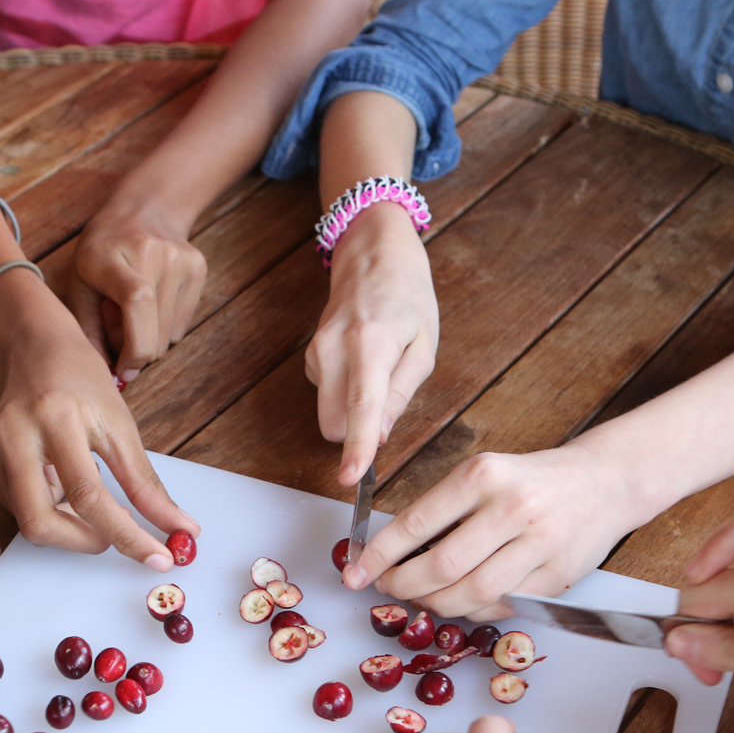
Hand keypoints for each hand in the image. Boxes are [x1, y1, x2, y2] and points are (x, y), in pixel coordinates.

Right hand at [0, 273, 197, 569]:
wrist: (25, 342)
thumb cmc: (78, 377)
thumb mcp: (119, 421)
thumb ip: (145, 481)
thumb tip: (179, 528)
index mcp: (57, 418)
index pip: (91, 496)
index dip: (128, 536)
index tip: (159, 559)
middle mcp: (14, 435)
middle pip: (41, 523)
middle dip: (83, 543)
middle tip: (113, 538)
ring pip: (29, 519)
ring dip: (67, 520)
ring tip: (82, 488)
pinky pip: (16, 504)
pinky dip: (46, 504)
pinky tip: (54, 476)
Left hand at [65, 203, 206, 382]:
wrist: (143, 209)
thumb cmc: (100, 253)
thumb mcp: (79, 285)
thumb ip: (89, 331)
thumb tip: (108, 378)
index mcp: (111, 257)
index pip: (136, 301)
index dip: (133, 347)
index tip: (122, 369)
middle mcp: (152, 255)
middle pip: (156, 333)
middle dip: (135, 350)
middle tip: (117, 332)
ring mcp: (180, 261)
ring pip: (170, 336)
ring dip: (150, 339)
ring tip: (133, 313)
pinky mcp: (198, 269)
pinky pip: (182, 326)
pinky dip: (165, 328)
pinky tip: (153, 304)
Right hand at [308, 205, 437, 485]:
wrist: (371, 254)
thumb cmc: (406, 297)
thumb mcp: (424, 346)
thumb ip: (401, 392)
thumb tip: (378, 434)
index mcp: (370, 343)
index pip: (361, 406)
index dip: (356, 446)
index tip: (351, 477)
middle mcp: (333, 349)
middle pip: (334, 423)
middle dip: (358, 431)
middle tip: (390, 398)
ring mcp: (315, 353)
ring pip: (329, 414)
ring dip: (353, 410)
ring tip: (380, 368)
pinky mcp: (309, 358)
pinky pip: (328, 397)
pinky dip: (345, 393)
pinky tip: (362, 361)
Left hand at [345, 444, 639, 620]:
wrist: (604, 482)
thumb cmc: (531, 481)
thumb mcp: (483, 474)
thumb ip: (443, 509)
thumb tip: (389, 552)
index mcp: (483, 476)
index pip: (416, 523)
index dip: (379, 555)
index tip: (356, 571)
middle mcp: (512, 509)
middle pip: (441, 567)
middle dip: (403, 586)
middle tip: (386, 588)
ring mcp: (539, 545)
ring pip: (471, 594)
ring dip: (436, 604)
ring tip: (422, 596)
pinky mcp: (558, 576)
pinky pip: (503, 604)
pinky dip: (474, 609)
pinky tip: (463, 599)